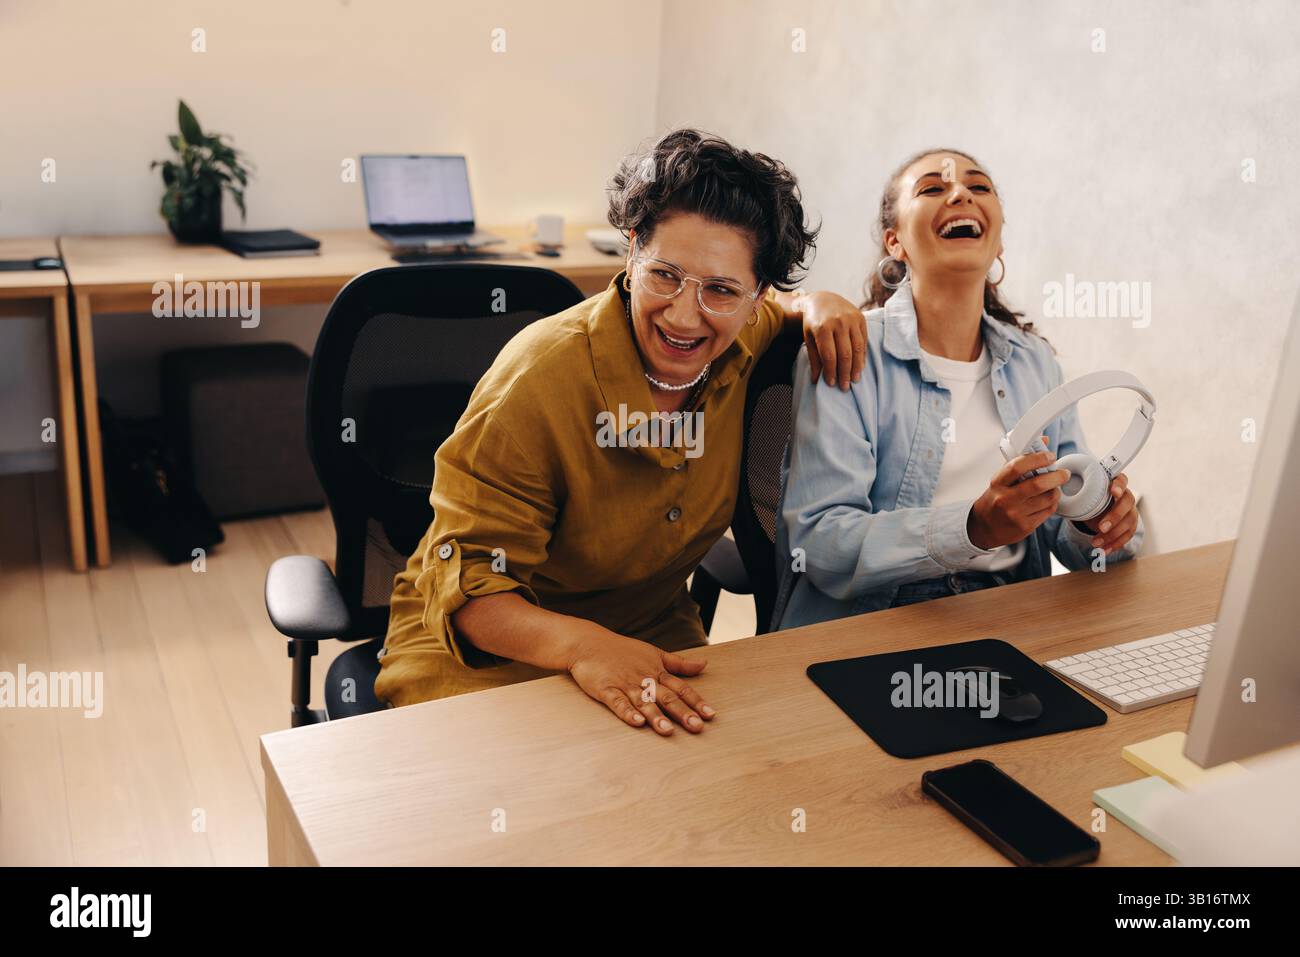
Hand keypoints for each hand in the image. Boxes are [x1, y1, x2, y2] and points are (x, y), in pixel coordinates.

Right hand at [566, 628, 714, 735]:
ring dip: (656, 716)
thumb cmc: (623, 650)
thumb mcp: (655, 653)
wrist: (589, 643)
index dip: (696, 701)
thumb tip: (704, 664)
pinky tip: (636, 722)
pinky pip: (618, 703)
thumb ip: (679, 664)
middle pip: (666, 697)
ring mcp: (625, 684)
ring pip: (643, 702)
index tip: (710, 715)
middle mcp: (644, 679)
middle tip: (696, 727)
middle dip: (682, 712)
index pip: (680, 688)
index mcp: (657, 672)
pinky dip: (627, 712)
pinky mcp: (606, 690)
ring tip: (668, 731)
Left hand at [800, 291, 866, 390]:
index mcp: (822, 328)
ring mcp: (851, 320)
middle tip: (844, 387)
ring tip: (854, 380)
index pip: (829, 356)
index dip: (831, 372)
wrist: (823, 299)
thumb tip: (816, 380)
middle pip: (845, 354)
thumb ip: (813, 358)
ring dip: (857, 367)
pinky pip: (864, 341)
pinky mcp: (861, 319)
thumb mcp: (808, 338)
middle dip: (845, 373)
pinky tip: (860, 366)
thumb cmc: (813, 321)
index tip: (831, 384)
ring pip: (857, 349)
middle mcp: (838, 323)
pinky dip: (862, 355)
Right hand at [968, 439, 1069, 549]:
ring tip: (1054, 487)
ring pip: (1048, 498)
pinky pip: (1048, 511)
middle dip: (1057, 476)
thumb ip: (1020, 461)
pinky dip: (1052, 503)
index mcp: (997, 483)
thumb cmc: (995, 500)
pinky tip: (1047, 501)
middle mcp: (1005, 499)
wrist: (984, 528)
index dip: (1037, 459)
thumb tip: (1043, 441)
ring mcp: (1015, 514)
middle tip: (1063, 473)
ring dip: (1056, 490)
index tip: (1050, 456)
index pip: (1017, 467)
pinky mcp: (1025, 527)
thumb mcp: (1000, 480)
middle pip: (1038, 484)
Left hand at [1079, 472, 1138, 555]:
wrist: (1098, 509)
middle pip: (1127, 503)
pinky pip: (1127, 535)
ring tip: (1095, 543)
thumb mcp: (1083, 492)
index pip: (1122, 480)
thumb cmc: (1089, 498)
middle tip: (1101, 528)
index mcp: (1114, 483)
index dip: (1119, 485)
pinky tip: (1104, 550)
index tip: (1113, 491)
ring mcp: (1130, 511)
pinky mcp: (1130, 525)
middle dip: (1115, 517)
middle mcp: (1126, 496)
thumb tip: (1056, 490)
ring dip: (1113, 535)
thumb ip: (1074, 489)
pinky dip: (1115, 544)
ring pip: (1128, 522)